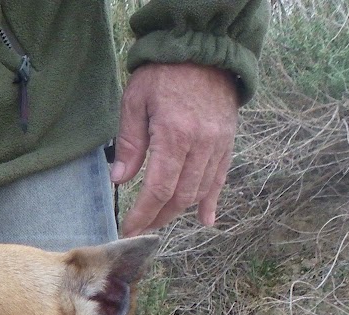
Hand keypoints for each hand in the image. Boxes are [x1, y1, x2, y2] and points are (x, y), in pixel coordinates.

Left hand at [111, 63, 238, 235]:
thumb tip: (120, 181)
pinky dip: (212, 199)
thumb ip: (129, 143)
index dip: (143, 214)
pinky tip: (206, 218)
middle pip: (181, 196)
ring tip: (161, 219)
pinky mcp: (228, 141)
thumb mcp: (135, 102)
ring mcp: (219, 143)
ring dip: (180, 210)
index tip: (130, 230)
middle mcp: (202, 144)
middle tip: (142, 227)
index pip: (159, 189)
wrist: (203, 50)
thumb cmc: (163, 74)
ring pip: (200, 190)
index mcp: (175, 135)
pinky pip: (221, 177)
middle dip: (159, 217)